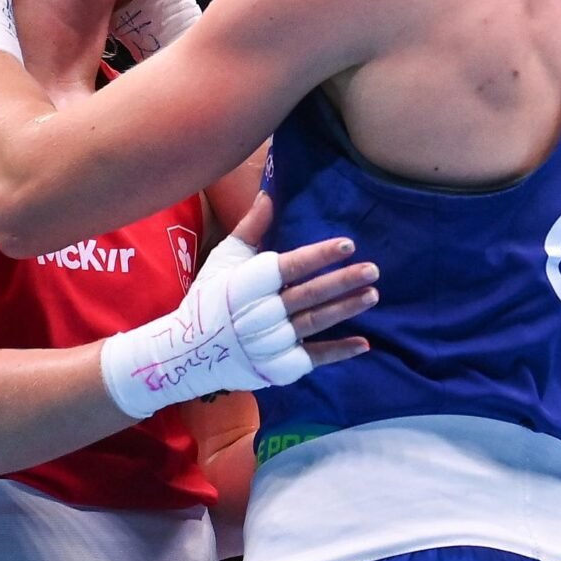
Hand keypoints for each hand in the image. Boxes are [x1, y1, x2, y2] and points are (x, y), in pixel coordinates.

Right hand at [100, 191, 375, 417]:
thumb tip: (269, 193)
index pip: (289, 266)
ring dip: (345, 309)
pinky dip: (338, 352)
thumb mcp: (224, 258)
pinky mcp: (276, 367)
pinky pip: (312, 358)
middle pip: (308, 295)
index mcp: (246, 283)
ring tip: (372, 294)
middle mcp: (259, 313)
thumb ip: (251, 227)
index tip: (347, 245)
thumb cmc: (208, 297)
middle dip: (342, 282)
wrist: (188, 352)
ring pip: (314, 323)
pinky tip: (363, 343)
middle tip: (372, 269)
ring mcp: (269, 343)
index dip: (318, 256)